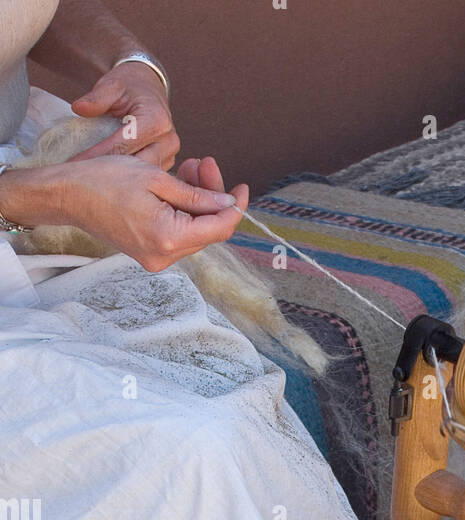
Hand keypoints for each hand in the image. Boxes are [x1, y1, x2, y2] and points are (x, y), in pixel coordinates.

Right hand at [50, 155, 248, 269]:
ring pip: (195, 232)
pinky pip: (179, 234)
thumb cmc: (105, 180)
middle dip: (213, 197)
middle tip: (204, 162)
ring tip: (189, 168)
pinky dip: (185, 211)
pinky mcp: (150, 254)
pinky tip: (179, 186)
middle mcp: (164, 257)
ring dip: (199, 202)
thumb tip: (228, 205)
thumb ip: (197, 196)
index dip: (234, 207)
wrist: (69, 196)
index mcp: (167, 238)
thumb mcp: (156, 179)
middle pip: (208, 230)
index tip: (242, 187)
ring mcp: (157, 259)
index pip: (219, 228)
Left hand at [70, 61, 178, 168]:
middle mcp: (168, 140)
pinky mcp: (166, 162)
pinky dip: (128, 177)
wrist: (150, 89)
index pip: (122, 146)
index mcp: (155, 120)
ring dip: (118, 178)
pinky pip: (146, 175)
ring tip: (93, 179)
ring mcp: (170, 154)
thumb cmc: (130, 87)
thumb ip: (96, 97)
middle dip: (108, 172)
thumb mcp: (112, 85)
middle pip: (134, 166)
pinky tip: (109, 177)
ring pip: (141, 175)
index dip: (96, 156)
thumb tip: (78, 108)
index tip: (74, 165)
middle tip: (81, 176)